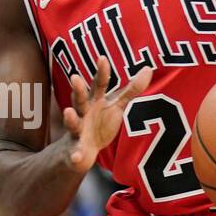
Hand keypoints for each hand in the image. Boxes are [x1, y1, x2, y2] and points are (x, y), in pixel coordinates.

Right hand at [61, 58, 151, 172]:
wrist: (81, 151)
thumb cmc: (100, 123)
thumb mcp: (116, 106)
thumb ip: (130, 89)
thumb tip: (148, 68)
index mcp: (95, 101)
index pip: (98, 84)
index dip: (101, 72)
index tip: (102, 58)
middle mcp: (83, 113)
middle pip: (80, 99)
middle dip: (78, 89)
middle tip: (75, 77)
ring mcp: (77, 131)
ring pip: (72, 123)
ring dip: (70, 118)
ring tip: (67, 112)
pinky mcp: (75, 150)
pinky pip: (74, 152)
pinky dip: (75, 155)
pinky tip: (76, 158)